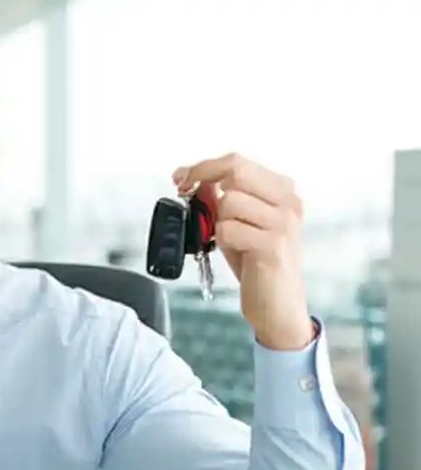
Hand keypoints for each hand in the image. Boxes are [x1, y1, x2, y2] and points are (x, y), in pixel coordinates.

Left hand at [174, 153, 316, 349]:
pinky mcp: (272, 246)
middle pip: (236, 170)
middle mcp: (288, 202)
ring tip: (227, 239)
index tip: (180, 177)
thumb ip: (222, 200)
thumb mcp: (239, 225)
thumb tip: (196, 179)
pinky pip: (228, 230)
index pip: (238, 162)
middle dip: (202, 179)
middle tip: (184, 192)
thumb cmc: (257, 264)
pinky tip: (236, 252)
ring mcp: (283, 223)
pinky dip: (221, 240)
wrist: (279, 307)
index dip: (203, 167)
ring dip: (216, 221)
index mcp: (283, 191)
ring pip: (230, 201)